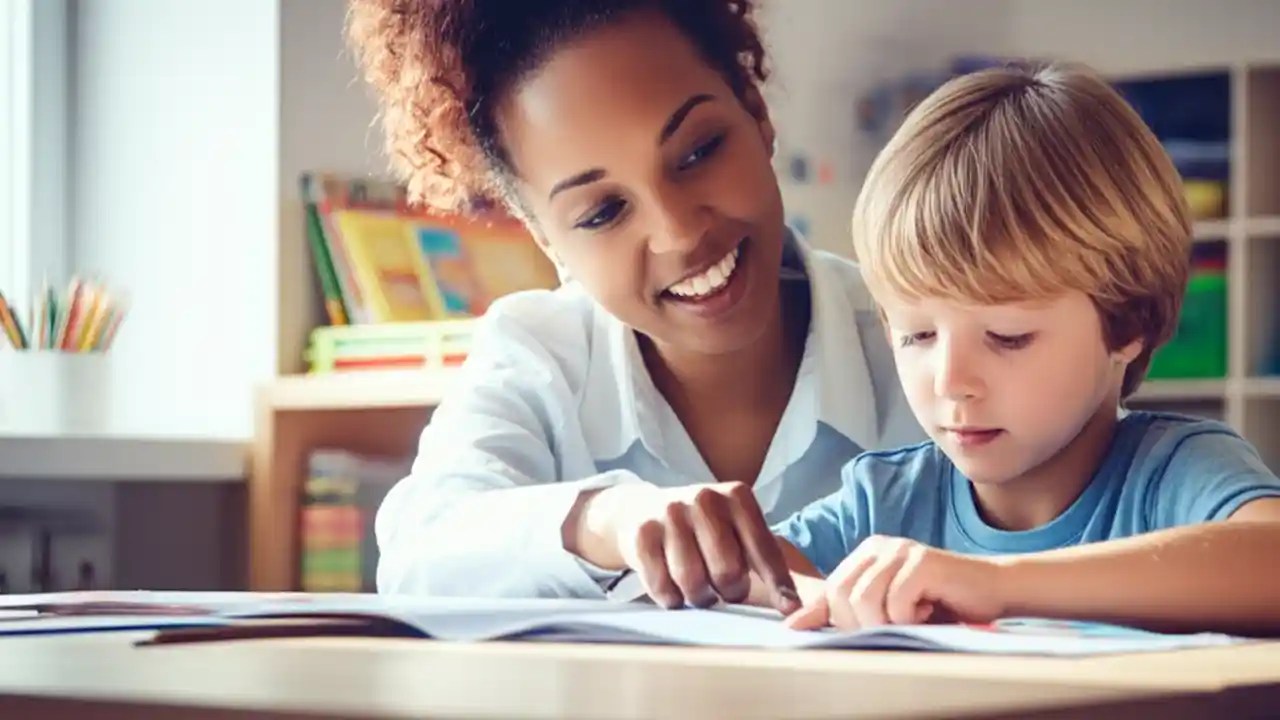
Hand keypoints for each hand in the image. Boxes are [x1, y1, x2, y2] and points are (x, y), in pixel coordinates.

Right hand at [566, 482, 800, 613]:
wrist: (641, 509)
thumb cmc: (703, 528)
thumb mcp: (737, 528)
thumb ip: (766, 560)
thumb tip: (796, 607)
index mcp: (737, 496)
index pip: (764, 550)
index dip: (778, 585)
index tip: (790, 610)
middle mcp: (704, 498)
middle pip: (728, 572)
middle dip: (730, 591)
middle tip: (725, 588)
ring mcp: (670, 514)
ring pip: (694, 583)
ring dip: (700, 597)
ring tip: (699, 588)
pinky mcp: (641, 534)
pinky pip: (663, 589)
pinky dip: (672, 599)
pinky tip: (673, 586)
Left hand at [784, 535, 1006, 630]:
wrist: (993, 590)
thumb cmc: (942, 604)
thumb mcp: (889, 608)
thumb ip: (849, 611)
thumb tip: (795, 625)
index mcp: (867, 554)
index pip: (830, 587)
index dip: (817, 613)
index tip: (795, 633)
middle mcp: (879, 546)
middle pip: (842, 595)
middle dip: (858, 624)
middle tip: (889, 629)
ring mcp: (901, 551)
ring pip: (865, 600)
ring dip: (886, 624)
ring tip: (911, 620)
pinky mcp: (921, 561)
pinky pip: (895, 603)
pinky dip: (910, 619)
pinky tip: (929, 610)